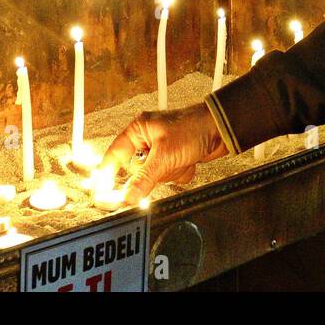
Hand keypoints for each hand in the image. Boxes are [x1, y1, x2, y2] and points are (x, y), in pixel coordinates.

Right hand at [99, 104, 227, 201]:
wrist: (221, 129)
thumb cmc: (193, 128)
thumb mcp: (164, 156)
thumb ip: (144, 178)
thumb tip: (128, 196)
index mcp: (138, 131)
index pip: (114, 156)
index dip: (107, 174)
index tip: (102, 192)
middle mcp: (147, 140)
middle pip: (136, 171)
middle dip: (153, 173)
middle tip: (162, 168)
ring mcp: (161, 151)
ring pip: (154, 176)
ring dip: (169, 173)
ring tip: (180, 159)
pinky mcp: (174, 159)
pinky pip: (169, 177)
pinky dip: (180, 173)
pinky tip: (188, 161)